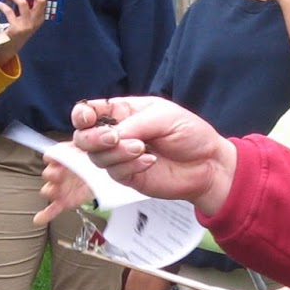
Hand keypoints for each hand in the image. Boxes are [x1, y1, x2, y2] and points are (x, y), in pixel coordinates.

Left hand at [0, 0, 46, 61]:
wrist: (9, 47)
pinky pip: (9, 12)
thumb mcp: (26, 20)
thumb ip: (27, 7)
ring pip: (23, 3)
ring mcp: (27, 25)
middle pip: (40, 0)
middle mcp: (36, 21)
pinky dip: (3, 6)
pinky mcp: (16, 28)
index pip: (44, 0)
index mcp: (40, 18)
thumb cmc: (17, 30)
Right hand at [36, 97, 236, 222]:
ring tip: (142, 149)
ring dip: (117, 153)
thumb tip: (109, 135)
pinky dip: (130, 166)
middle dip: (93, 138)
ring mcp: (120, 157)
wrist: (208, 163)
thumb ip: (132, 124)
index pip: (89, 112)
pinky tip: (150, 161)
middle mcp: (117, 134)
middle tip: (114, 138)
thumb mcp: (162, 116)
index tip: (88, 118)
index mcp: (122, 112)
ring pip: (97, 158)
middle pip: (83, 138)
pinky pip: (115, 173)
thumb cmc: (190, 133)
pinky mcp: (128, 177)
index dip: (82, 115)